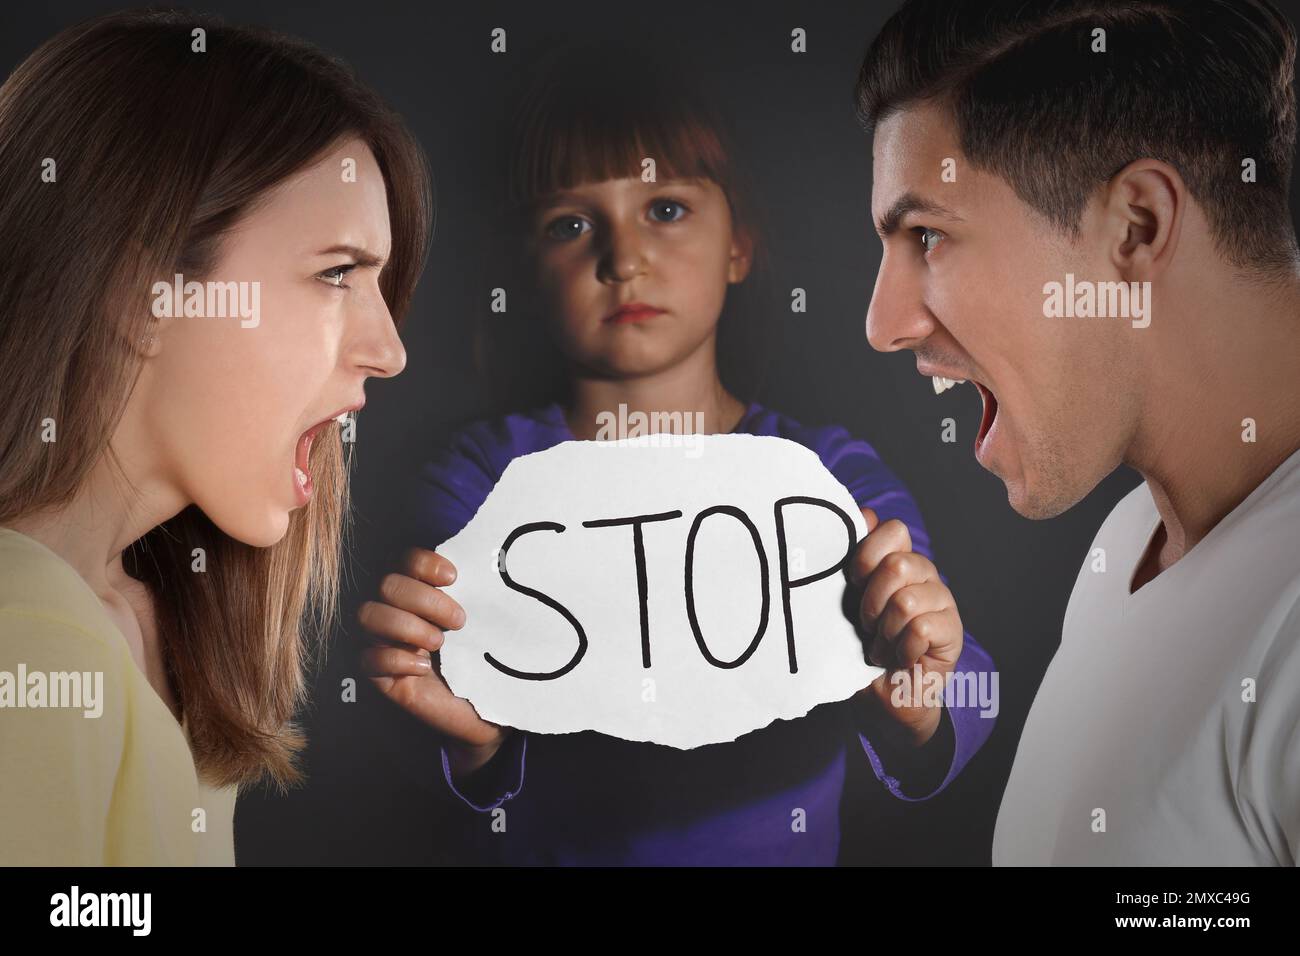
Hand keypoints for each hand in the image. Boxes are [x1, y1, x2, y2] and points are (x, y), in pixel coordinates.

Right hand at [358, 547, 511, 775]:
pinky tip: (423, 668)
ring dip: (407, 626)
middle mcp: (397, 611)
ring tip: (439, 643)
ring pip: (369, 614)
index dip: (425, 563)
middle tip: (459, 621)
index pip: (406, 560)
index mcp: (421, 590)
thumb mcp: (486, 622)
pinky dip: (396, 659)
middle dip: (425, 599)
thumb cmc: (487, 658)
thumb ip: (478, 593)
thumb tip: (489, 564)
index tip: (454, 577)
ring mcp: (385, 642)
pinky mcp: (381, 676)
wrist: (488, 709)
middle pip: (388, 584)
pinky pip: (368, 659)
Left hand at [848, 508, 962, 746]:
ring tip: (882, 647)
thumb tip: (864, 513)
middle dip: (872, 602)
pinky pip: (922, 628)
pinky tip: (901, 659)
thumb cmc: (858, 649)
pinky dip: (902, 649)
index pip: (893, 531)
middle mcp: (923, 576)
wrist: (881, 700)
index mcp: (896, 562)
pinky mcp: (953, 632)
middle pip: (899, 564)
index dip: (866, 556)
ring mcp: (942, 602)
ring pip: (907, 600)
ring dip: (886, 632)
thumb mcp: (843, 602)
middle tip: (868, 626)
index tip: (853, 584)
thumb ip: (852, 561)